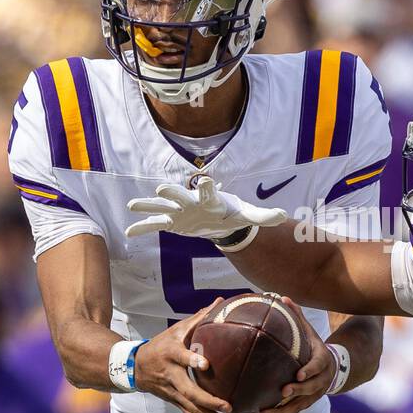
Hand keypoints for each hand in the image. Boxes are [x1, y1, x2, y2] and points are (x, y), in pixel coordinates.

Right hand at [124, 175, 286, 239]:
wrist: (219, 219)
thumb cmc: (233, 213)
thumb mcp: (248, 215)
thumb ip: (264, 216)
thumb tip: (283, 215)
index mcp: (210, 199)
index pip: (208, 191)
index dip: (207, 187)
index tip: (205, 181)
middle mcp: (191, 202)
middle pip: (179, 195)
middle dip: (171, 193)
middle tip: (162, 189)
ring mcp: (179, 212)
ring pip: (161, 207)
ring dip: (147, 206)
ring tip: (132, 205)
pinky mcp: (172, 223)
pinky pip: (155, 225)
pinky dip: (143, 227)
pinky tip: (130, 231)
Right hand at [132, 298, 237, 412]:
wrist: (134, 367)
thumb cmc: (161, 345)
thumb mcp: (176, 329)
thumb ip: (199, 318)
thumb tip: (220, 301)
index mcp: (171, 355)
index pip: (181, 357)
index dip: (192, 360)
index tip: (205, 364)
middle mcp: (171, 376)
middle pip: (189, 392)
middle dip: (210, 401)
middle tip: (229, 406)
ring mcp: (172, 392)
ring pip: (192, 409)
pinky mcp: (174, 402)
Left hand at [254, 296, 333, 412]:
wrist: (333, 368)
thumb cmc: (314, 347)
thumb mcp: (309, 332)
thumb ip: (297, 318)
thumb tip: (282, 297)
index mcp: (322, 361)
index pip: (318, 367)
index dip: (310, 371)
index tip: (298, 374)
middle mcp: (320, 381)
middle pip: (310, 389)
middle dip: (298, 391)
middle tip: (283, 391)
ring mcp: (313, 395)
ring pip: (299, 406)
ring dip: (282, 412)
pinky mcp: (305, 404)